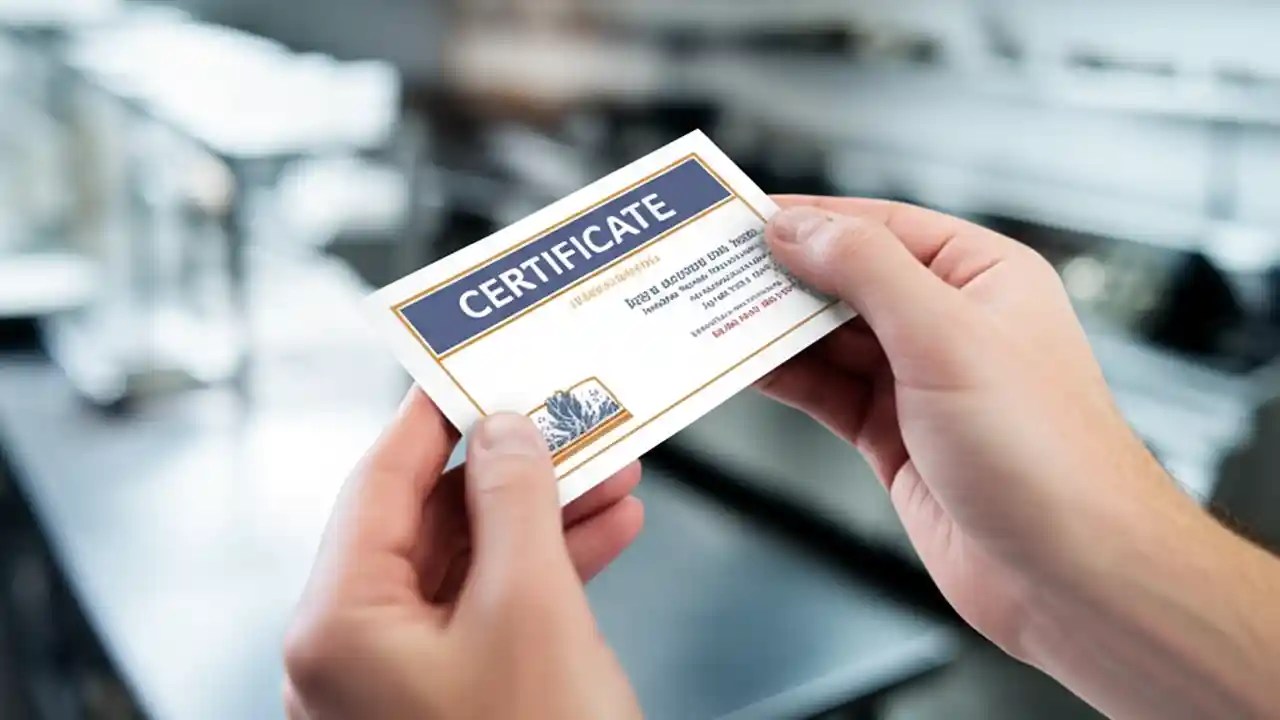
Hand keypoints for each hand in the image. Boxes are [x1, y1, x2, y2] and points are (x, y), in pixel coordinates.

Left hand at [284, 390, 642, 719]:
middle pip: (426, 522)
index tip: (473, 367)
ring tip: (604, 477)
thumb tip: (502, 435)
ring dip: (539, 520)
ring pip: (465, 566)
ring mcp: (394, 684)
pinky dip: (542, 575)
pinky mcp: (443, 702)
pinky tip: (600, 536)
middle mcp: (349, 656)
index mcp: (338, 628)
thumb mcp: (531, 609)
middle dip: (511, 472)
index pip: (379, 482)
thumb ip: (514, 503)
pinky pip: (486, 614)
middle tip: (562, 423)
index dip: (432, 417)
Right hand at [756, 198, 1279, 718]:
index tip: (746, 218)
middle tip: (714, 269)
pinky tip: (745, 368)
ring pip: (830, 340)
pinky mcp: (895, 438)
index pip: (882, 227)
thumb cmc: (1045, 453)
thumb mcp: (947, 336)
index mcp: (984, 278)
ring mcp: (921, 384)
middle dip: (784, 277)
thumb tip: (799, 228)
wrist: (1071, 574)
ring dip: (775, 331)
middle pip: (849, 282)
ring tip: (712, 317)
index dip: (812, 220)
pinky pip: (827, 393)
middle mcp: (952, 324)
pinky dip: (785, 380)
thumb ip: (867, 271)